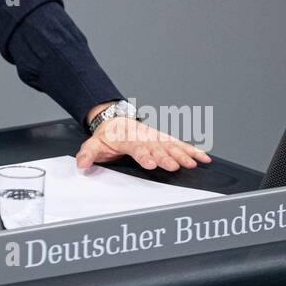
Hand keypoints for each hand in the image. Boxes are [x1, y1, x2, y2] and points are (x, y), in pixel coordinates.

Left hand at [75, 115, 211, 170]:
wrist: (115, 120)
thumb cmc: (107, 135)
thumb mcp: (93, 143)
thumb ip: (87, 153)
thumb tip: (81, 163)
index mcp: (127, 138)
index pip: (136, 148)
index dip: (144, 155)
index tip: (151, 163)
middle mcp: (144, 137)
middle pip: (156, 147)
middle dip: (166, 157)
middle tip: (175, 166)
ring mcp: (156, 137)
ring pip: (171, 145)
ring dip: (182, 154)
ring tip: (193, 163)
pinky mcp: (164, 139)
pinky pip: (180, 144)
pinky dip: (192, 150)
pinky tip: (204, 157)